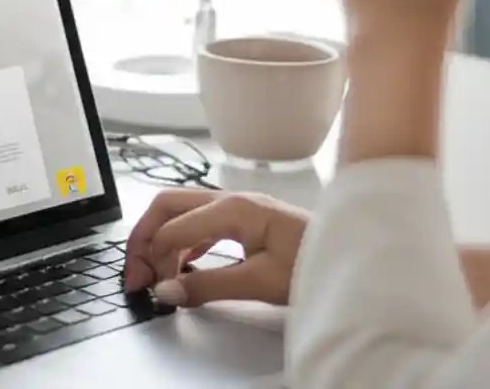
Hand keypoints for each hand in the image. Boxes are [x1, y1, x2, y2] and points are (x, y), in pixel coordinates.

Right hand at [123, 189, 308, 307]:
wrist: (354, 259)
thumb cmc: (315, 264)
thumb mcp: (260, 282)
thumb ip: (208, 285)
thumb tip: (167, 290)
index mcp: (235, 208)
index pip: (174, 225)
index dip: (152, 256)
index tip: (145, 285)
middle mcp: (233, 200)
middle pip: (169, 206)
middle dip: (145, 237)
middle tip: (136, 271)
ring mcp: (238, 208)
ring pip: (181, 213)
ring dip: (162, 240)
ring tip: (154, 273)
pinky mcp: (245, 221)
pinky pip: (200, 224)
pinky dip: (181, 243)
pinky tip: (180, 265)